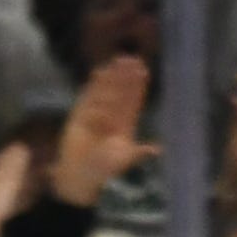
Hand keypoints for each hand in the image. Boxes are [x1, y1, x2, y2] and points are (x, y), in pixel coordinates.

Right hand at [54, 54, 159, 204]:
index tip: (143, 71)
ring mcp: (95, 115)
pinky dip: (93, 86)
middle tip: (133, 58)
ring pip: (106, 92)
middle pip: (120, 93)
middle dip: (126, 77)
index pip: (133, 103)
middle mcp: (111, 118)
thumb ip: (139, 153)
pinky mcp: (80, 115)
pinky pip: (88, 97)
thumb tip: (156, 149)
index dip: (138, 88)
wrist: (80, 178)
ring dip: (112, 77)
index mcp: (125, 127)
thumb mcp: (124, 161)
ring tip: (119, 60)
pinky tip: (99, 72)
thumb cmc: (104, 172)